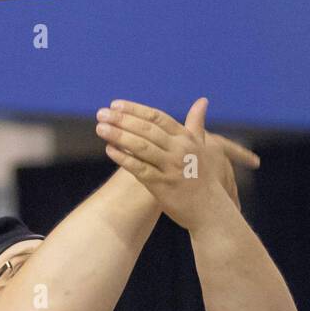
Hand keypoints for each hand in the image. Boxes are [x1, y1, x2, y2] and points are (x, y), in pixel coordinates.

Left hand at [95, 97, 257, 231]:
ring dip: (119, 136)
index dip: (135, 110)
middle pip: (147, 130)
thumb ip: (196, 124)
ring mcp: (171, 168)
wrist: (209, 210)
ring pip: (141, 147)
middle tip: (101, 113)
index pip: (157, 118)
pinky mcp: (163, 186)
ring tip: (100, 128)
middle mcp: (179, 151)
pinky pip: (140, 170)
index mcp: (186, 139)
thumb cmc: (202, 177)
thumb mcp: (202, 148)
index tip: (115, 104)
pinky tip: (109, 150)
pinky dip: (124, 159)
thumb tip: (202, 100)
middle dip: (122, 120)